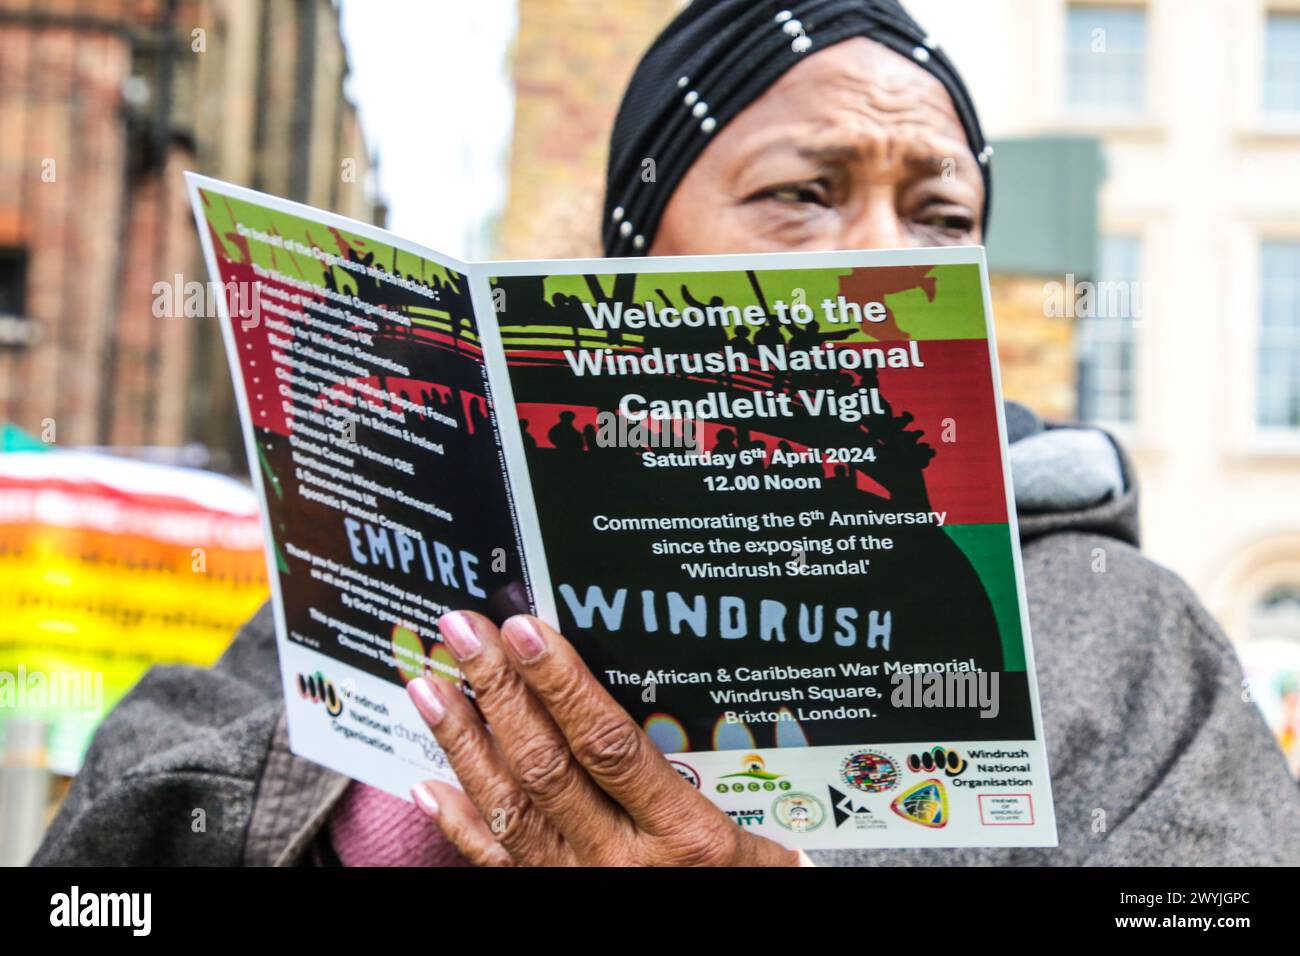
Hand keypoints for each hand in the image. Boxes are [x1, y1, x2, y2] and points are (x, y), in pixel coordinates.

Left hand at [405, 610, 799, 866]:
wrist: (730, 939)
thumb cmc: (748, 885)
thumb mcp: (754, 833)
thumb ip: (703, 772)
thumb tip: (657, 695)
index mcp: (681, 835)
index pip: (606, 744)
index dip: (560, 684)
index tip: (524, 630)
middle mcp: (620, 862)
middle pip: (545, 765)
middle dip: (499, 691)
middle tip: (464, 632)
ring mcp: (577, 886)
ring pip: (509, 808)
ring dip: (464, 742)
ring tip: (432, 686)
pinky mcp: (549, 903)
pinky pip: (495, 863)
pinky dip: (457, 823)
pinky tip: (428, 783)